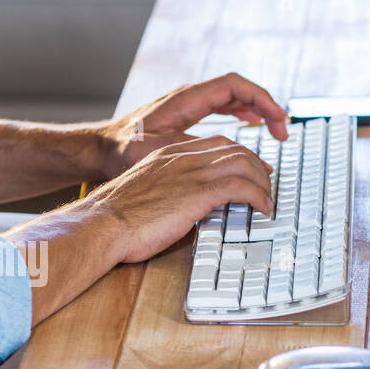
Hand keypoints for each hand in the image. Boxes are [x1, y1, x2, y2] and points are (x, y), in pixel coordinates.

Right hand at [87, 137, 273, 262]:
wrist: (102, 224)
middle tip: (266, 187)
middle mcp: (180, 157)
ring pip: (242, 163)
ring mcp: (189, 172)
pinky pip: (240, 185)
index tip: (251, 173)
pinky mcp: (197, 193)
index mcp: (167, 155)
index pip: (215, 144)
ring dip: (262, 182)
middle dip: (257, 166)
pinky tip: (263, 208)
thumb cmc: (116, 220)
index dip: (239, 156)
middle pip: (234, 148)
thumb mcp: (146, 196)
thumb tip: (186, 210)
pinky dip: (259, 195)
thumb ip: (169, 193)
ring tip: (267, 200)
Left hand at [98, 73, 287, 175]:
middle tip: (282, 132)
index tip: (278, 121)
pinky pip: (222, 107)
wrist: (100, 149)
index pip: (235, 86)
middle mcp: (190, 97)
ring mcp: (189, 104)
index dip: (262, 100)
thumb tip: (233, 157)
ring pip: (233, 97)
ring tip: (274, 131)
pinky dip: (242, 115)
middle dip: (266, 107)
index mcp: (187, 100)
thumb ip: (198, 153)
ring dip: (256, 111)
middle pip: (239, 90)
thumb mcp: (160, 152)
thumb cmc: (123, 151)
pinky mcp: (186, 115)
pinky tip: (251, 128)